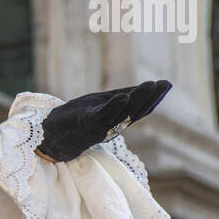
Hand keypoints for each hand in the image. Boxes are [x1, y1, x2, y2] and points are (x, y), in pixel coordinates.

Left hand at [37, 80, 170, 161]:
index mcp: (118, 120)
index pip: (139, 109)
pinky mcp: (86, 125)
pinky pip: (102, 117)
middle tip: (163, 84)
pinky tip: (122, 97)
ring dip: (136, 99)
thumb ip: (121, 98)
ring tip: (148, 85)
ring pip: (122, 113)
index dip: (154, 98)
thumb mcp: (102, 104)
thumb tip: (148, 86)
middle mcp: (112, 126)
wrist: (51, 134)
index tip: (167, 84)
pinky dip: (112, 107)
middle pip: (134, 112)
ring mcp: (100, 127)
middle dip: (149, 98)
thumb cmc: (77, 118)